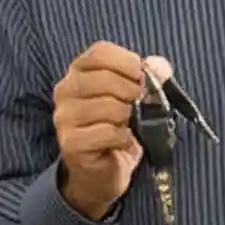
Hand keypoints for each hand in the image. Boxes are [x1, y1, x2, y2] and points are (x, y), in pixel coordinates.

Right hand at [52, 42, 159, 220]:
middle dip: (131, 91)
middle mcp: (65, 91)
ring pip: (108, 106)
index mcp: (78, 72)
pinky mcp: (71, 143)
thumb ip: (148, 76)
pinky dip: (123, 138)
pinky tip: (122, 141)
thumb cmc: (116, 128)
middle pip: (104, 78)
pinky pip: (107, 132)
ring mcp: (64, 118)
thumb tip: (160, 66)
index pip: (100, 53)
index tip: (141, 76)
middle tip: (138, 104)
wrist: (100, 171)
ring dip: (127, 116)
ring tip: (127, 124)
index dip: (127, 62)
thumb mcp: (133, 97)